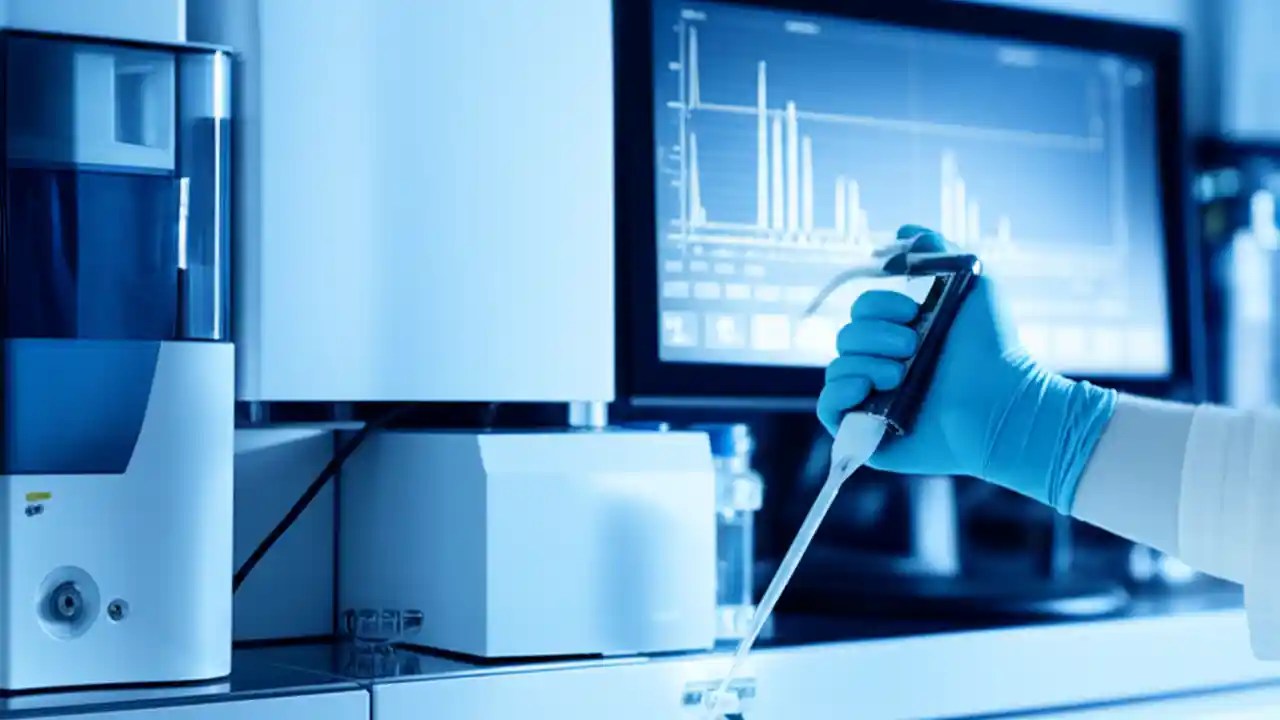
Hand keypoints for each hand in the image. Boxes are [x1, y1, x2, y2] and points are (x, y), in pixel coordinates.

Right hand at [816, 225, 1117, 512]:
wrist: (1005, 404)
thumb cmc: (996, 348)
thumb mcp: (974, 284)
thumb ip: (940, 252)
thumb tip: (905, 230)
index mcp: (901, 335)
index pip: (862, 309)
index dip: (880, 305)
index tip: (914, 312)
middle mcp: (883, 366)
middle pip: (846, 336)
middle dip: (877, 336)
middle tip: (913, 347)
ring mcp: (873, 401)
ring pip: (837, 368)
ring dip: (866, 364)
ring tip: (901, 376)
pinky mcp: (866, 434)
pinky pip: (827, 407)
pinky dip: (839, 392)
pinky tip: (867, 389)